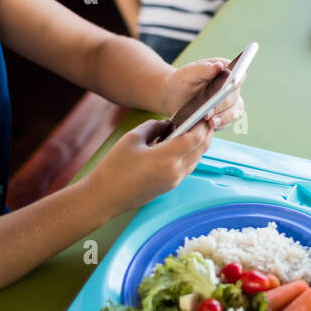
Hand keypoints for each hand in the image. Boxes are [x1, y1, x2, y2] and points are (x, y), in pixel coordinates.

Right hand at [86, 115, 214, 215]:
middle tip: (204, 119)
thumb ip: (153, 126)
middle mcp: (175, 172)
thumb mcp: (132, 138)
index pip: (195, 138)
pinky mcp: (170, 186)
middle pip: (201, 149)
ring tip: (194, 129)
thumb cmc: (115, 168)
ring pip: (197, 159)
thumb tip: (167, 124)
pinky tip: (182, 145)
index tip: (203, 113)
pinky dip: (190, 154)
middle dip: (206, 133)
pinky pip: (188, 167)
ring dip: (199, 144)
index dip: (202, 124)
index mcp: (166, 158)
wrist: (104, 197)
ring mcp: (174, 181)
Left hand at [159, 57, 244, 131]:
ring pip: (235, 110)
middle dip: (222, 103)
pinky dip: (220, 124)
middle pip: (234, 95)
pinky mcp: (224, 117)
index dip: (236, 79)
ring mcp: (229, 103)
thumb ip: (203, 68)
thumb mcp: (187, 73)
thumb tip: (219, 66)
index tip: (230, 84)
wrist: (174, 98)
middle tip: (210, 109)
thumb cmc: (182, 82)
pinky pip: (227, 122)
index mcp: (224, 71)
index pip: (238, 72)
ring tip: (211, 121)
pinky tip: (210, 125)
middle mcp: (230, 87)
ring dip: (224, 116)